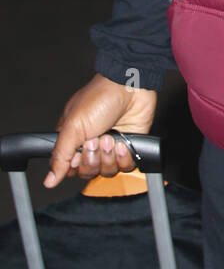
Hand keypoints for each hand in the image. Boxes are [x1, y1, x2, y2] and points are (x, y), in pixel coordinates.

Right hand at [43, 73, 156, 187]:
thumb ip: (60, 157)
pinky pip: (125, 167)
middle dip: (92, 158)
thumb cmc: (100, 98)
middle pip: (87, 172)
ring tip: (110, 137)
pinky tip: (122, 143)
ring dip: (108, 156)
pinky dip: (124, 157)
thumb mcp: (73, 127)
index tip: (78, 152)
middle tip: (95, 139)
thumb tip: (49, 180)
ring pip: (106, 172)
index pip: (69, 169)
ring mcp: (110, 148)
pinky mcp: (128, 148)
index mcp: (73, 140)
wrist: (130, 88)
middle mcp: (91, 146)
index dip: (75, 166)